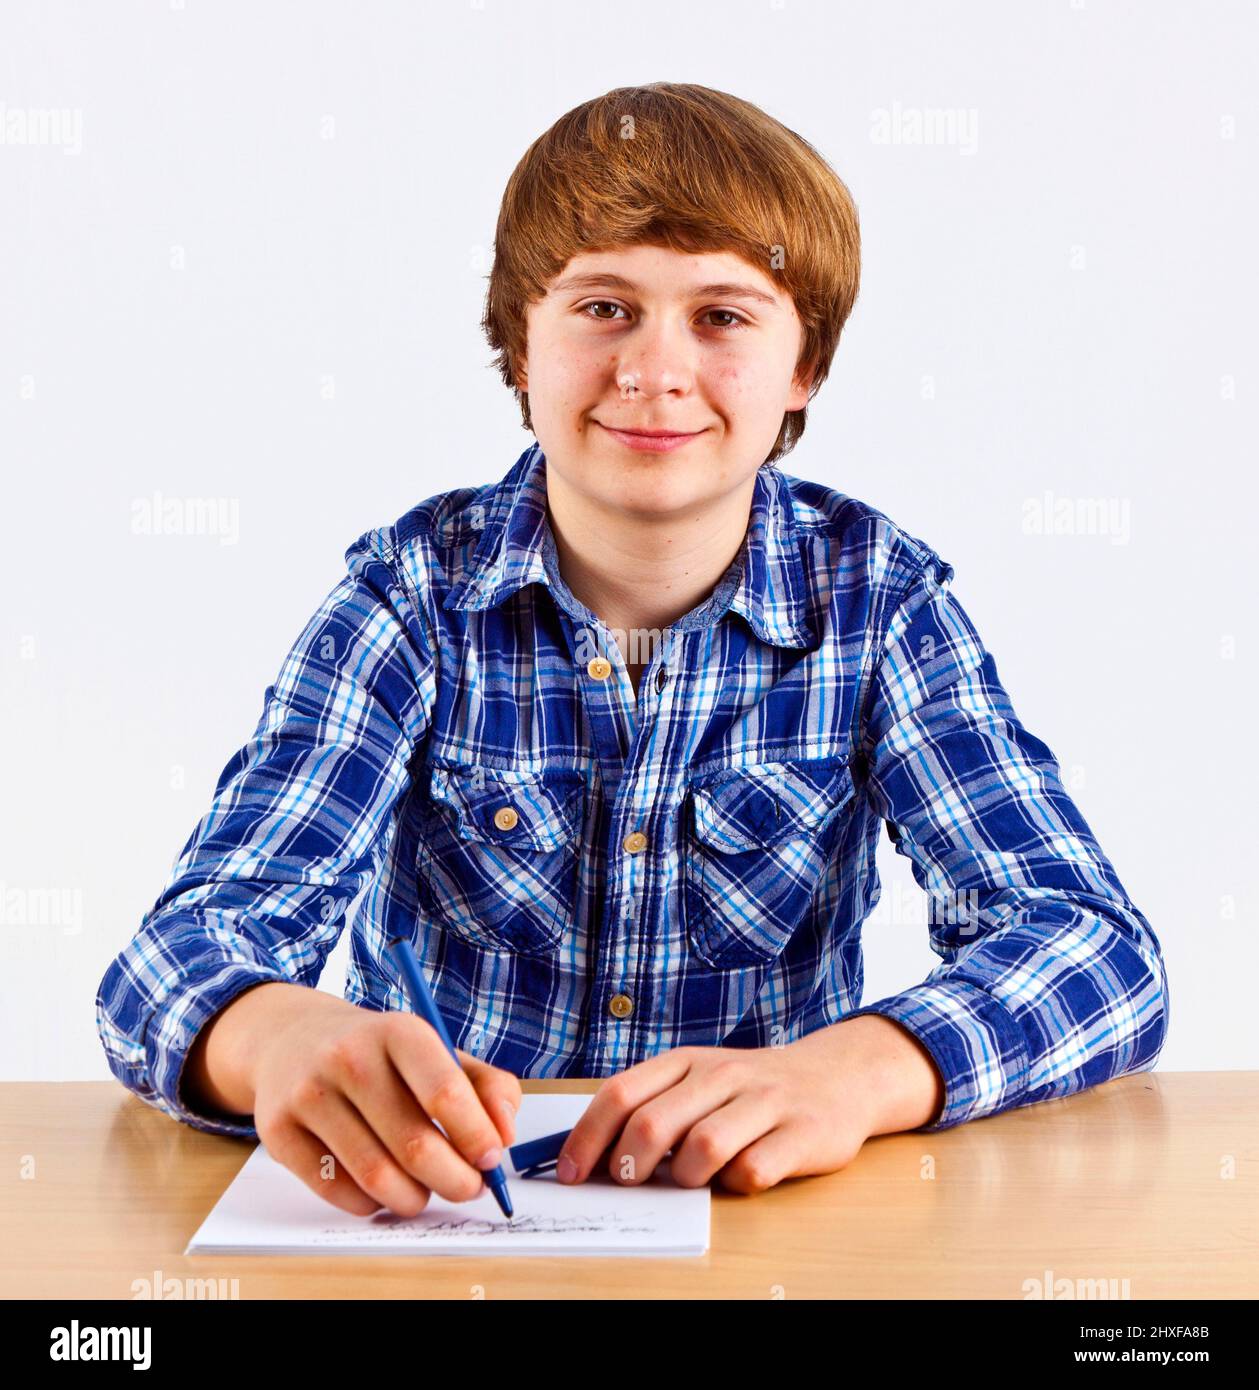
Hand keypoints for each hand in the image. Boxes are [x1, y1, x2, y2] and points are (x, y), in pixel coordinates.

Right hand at [243, 988, 522, 1217]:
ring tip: (425, 1191)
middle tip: (468, 1188)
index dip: (477, 1137)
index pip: (446, 1094)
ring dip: (414, 1198)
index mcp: (398, 1031)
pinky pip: (338, 1191)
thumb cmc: (382, 1054)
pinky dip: (371, 1203)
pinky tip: (382, 1190)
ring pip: (376, 1176)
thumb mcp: (438, 1051)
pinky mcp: (278, 1131)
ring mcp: (309, 1094)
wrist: (293, 1039)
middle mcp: (349, 1057)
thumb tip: (504, 1136)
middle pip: (415, 1145)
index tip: (492, 1158)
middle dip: (455, 1180)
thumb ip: (488, 1087)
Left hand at [555, 1027, 897, 1195]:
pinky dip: (738, 1185)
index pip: (622, 1093)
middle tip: (630, 1183)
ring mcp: (765, 1101)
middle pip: (653, 1123)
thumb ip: (654, 1105)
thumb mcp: (699, 1080)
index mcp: (688, 1060)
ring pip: (702, 1147)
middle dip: (628, 1165)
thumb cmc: (751, 1088)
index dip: (588, 1137)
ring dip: (685, 1177)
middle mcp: (723, 1074)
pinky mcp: (801, 1133)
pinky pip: (754, 1170)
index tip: (570, 1172)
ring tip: (694, 1178)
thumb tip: (591, 1153)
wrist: (837, 1076)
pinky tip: (741, 1176)